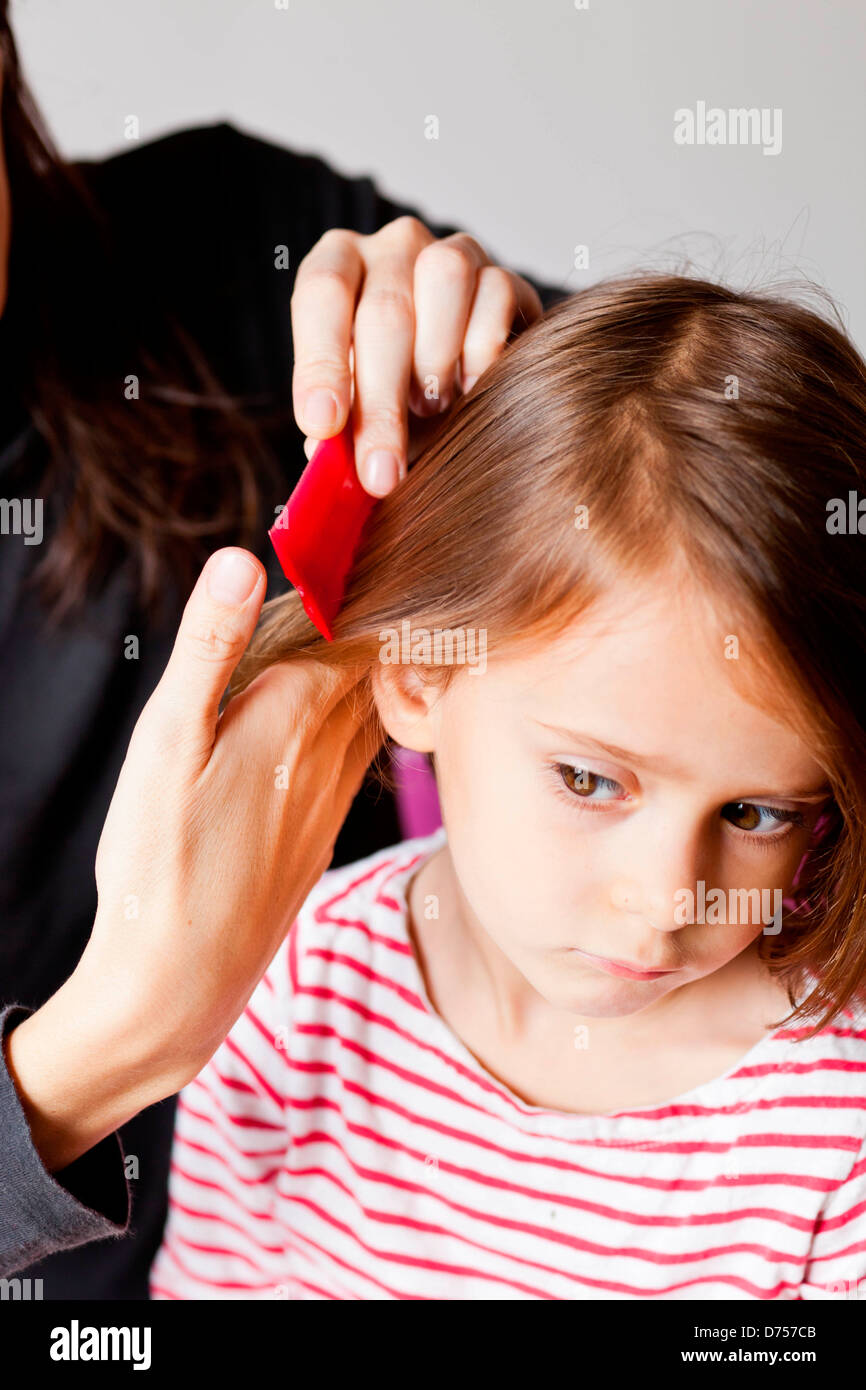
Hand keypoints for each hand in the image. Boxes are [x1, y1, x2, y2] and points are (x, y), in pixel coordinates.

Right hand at [5, 548, 376, 1170]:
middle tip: (369, 577)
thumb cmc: (161, 863)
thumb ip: (210, 650)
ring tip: (371, 634)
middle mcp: (328, 752)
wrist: (184, 981)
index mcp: (292, 715)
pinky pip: (360, 757)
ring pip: (374, 711)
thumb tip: (242, 562)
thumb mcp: (165, 744)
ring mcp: (331, 796)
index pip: (353, 628)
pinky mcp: (321, 831)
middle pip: (373, 666)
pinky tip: (341, 719)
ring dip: (376, 672)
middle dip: (373, 622)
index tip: (364, 548)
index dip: (360, 586)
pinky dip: (362, 721)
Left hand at [290, 216, 542, 495]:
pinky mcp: (505, 275)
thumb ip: (338, 431)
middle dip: (381, 404)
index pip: (322, 293)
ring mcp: (454, 252)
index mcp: (341, 266)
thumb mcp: (357, 411)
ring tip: (431, 407)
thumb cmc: (395, 395)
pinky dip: (482, 355)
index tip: (323, 426)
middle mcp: (394, 247)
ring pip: (445, 278)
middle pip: (385, 310)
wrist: (462, 385)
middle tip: (381, 474)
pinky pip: (497, 296)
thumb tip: (321, 455)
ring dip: (435, 359)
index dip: (321, 361)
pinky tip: (471, 390)